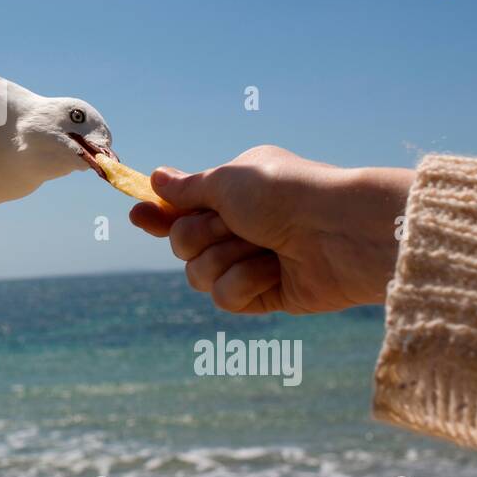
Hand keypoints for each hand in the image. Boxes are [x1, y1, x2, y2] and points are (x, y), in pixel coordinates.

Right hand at [129, 145, 413, 313]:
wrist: (339, 231)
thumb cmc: (286, 193)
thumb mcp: (228, 180)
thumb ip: (188, 188)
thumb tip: (156, 178)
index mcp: (233, 191)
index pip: (182, 207)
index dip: (157, 215)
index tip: (137, 215)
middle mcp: (240, 225)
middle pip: (181, 243)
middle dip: (200, 235)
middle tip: (233, 224)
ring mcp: (250, 261)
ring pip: (198, 274)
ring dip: (225, 259)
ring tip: (262, 247)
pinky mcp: (264, 294)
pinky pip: (225, 298)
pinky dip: (246, 282)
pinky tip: (275, 270)